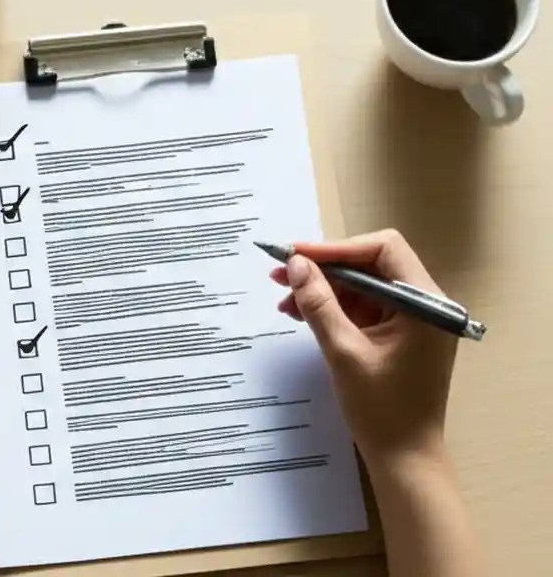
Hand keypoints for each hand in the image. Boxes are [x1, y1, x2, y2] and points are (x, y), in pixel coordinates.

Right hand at [269, 229, 457, 469]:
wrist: (404, 458)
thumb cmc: (381, 410)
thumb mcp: (344, 352)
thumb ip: (320, 305)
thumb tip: (296, 265)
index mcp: (426, 304)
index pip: (383, 250)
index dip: (337, 249)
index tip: (296, 255)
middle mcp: (426, 305)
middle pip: (372, 266)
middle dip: (325, 269)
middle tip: (280, 273)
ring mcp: (414, 320)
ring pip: (364, 287)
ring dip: (325, 289)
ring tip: (284, 297)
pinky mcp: (401, 335)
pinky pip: (365, 309)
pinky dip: (334, 308)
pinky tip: (301, 312)